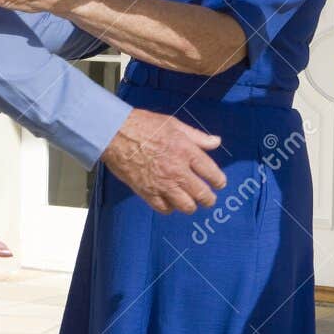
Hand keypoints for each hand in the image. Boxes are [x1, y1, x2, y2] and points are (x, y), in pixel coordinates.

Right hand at [102, 108, 225, 213]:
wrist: (114, 134)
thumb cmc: (143, 125)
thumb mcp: (175, 125)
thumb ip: (198, 137)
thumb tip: (216, 142)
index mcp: (186, 151)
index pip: (212, 173)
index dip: (219, 181)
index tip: (219, 183)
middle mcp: (177, 170)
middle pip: (202, 194)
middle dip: (209, 199)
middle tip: (209, 199)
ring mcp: (162, 183)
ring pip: (186, 206)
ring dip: (191, 205)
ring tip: (191, 202)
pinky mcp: (147, 192)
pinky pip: (164, 209)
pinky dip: (170, 208)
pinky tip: (171, 202)